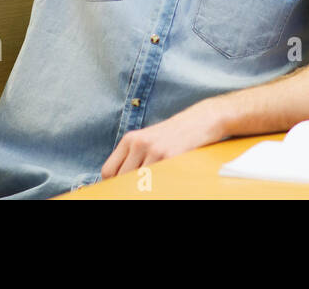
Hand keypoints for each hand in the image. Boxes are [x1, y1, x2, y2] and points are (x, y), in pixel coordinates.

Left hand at [99, 98, 228, 179]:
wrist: (201, 120)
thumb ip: (133, 156)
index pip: (108, 170)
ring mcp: (155, 150)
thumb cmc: (175, 133)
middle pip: (121, 178)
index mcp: (130, 139)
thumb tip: (119, 180)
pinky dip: (158, 185)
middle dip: (128, 187)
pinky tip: (164, 181)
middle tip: (140, 186)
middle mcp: (139, 143)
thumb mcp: (148, 139)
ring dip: (145, 187)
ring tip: (153, 184)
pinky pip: (157, 180)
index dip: (113, 184)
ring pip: (138, 182)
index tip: (120, 189)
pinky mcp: (170, 157)